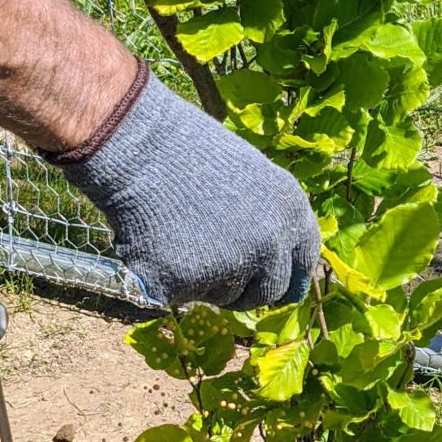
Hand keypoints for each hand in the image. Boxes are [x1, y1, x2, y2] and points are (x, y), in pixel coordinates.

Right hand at [51, 68, 319, 309]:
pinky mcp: (185, 284)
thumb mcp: (251, 176)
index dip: (289, 277)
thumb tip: (275, 271)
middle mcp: (270, 244)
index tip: (277, 288)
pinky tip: (149, 245)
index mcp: (291, 211)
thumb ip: (269, 220)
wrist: (138, 143)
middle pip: (267, 293)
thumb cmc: (188, 150)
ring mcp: (230, 267)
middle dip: (243, 290)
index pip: (303, 262)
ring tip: (176, 235)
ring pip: (222, 297)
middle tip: (213, 268)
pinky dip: (161, 281)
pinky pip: (177, 297)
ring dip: (203, 282)